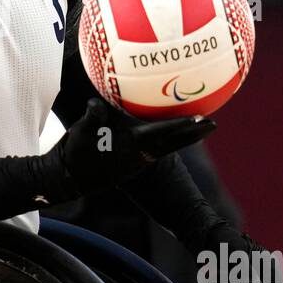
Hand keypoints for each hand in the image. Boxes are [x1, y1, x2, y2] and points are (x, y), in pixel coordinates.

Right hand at [50, 98, 215, 198]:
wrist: (69, 178)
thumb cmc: (74, 154)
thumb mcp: (80, 133)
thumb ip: (92, 117)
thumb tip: (96, 103)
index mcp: (132, 145)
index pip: (163, 133)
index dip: (182, 127)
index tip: (201, 119)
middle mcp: (140, 155)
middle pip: (173, 143)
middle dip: (194, 134)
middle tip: (214, 124)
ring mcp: (137, 161)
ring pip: (167, 148)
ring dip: (185, 138)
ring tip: (202, 128)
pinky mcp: (132, 163)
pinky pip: (156, 149)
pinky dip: (168, 141)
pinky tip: (170, 135)